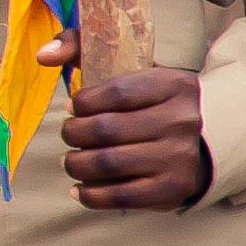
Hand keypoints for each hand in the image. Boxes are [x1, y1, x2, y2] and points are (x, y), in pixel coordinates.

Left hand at [46, 30, 212, 209]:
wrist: (203, 142)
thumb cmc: (150, 102)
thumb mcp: (128, 67)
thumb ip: (81, 48)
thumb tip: (42, 54)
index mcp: (173, 85)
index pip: (115, 92)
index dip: (83, 102)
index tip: (73, 108)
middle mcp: (182, 122)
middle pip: (105, 130)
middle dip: (73, 134)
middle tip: (71, 135)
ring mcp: (180, 158)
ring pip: (107, 163)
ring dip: (76, 164)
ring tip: (72, 160)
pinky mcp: (173, 190)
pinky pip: (120, 197)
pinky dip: (89, 194)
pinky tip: (79, 187)